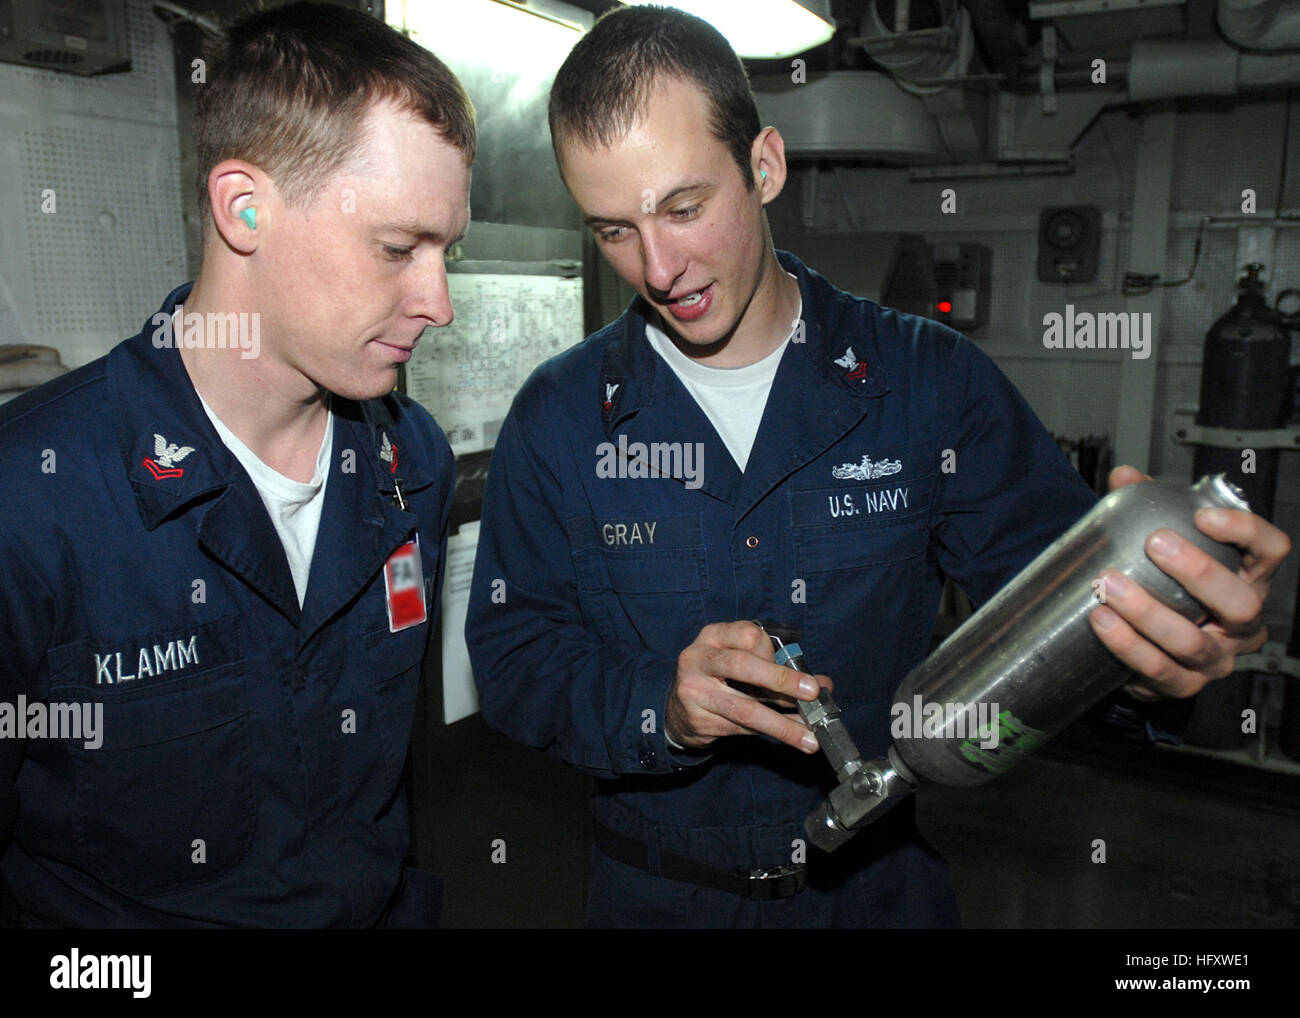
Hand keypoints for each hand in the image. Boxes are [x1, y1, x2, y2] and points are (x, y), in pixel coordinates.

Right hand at [666, 620, 832, 751]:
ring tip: (809, 737)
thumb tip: (824, 684)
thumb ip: (778, 669)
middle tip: (812, 693)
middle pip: (742, 666)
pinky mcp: (698, 719)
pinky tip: (789, 736)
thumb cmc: (718, 677)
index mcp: (713, 636)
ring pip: (744, 708)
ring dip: (782, 725)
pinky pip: (741, 728)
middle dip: (781, 680)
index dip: (773, 653)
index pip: (749, 635)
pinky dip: (769, 732)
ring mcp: (694, 690)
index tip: (790, 668)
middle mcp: (698, 659)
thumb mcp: (742, 662)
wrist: (678, 708)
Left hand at [1090, 465, 1290, 699]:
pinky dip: (1127, 646)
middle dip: (1198, 572)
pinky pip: (1158, 670)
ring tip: (1109, 585)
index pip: (1271, 551)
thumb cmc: (1163, 585)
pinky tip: (1102, 621)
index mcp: (1248, 579)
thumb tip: (1124, 477)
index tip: (1203, 515)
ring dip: (1148, 612)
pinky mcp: (1183, 685)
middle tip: (1155, 543)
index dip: (1246, 531)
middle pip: (1239, 602)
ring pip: (1192, 642)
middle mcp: (1243, 624)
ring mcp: (1217, 659)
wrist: (1147, 644)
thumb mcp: (1163, 546)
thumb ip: (1146, 507)